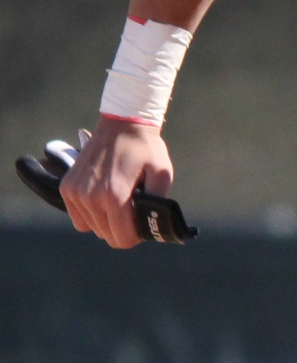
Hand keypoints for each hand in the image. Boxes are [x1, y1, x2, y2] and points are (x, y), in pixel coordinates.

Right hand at [61, 116, 172, 248]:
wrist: (123, 122)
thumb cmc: (145, 149)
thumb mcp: (162, 175)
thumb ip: (158, 205)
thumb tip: (153, 229)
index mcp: (114, 196)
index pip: (123, 239)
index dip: (136, 236)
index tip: (141, 224)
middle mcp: (91, 197)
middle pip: (108, 236)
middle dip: (122, 229)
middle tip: (132, 211)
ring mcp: (76, 192)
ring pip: (93, 229)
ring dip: (106, 222)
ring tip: (118, 202)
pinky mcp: (67, 187)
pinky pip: (78, 218)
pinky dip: (90, 215)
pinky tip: (102, 201)